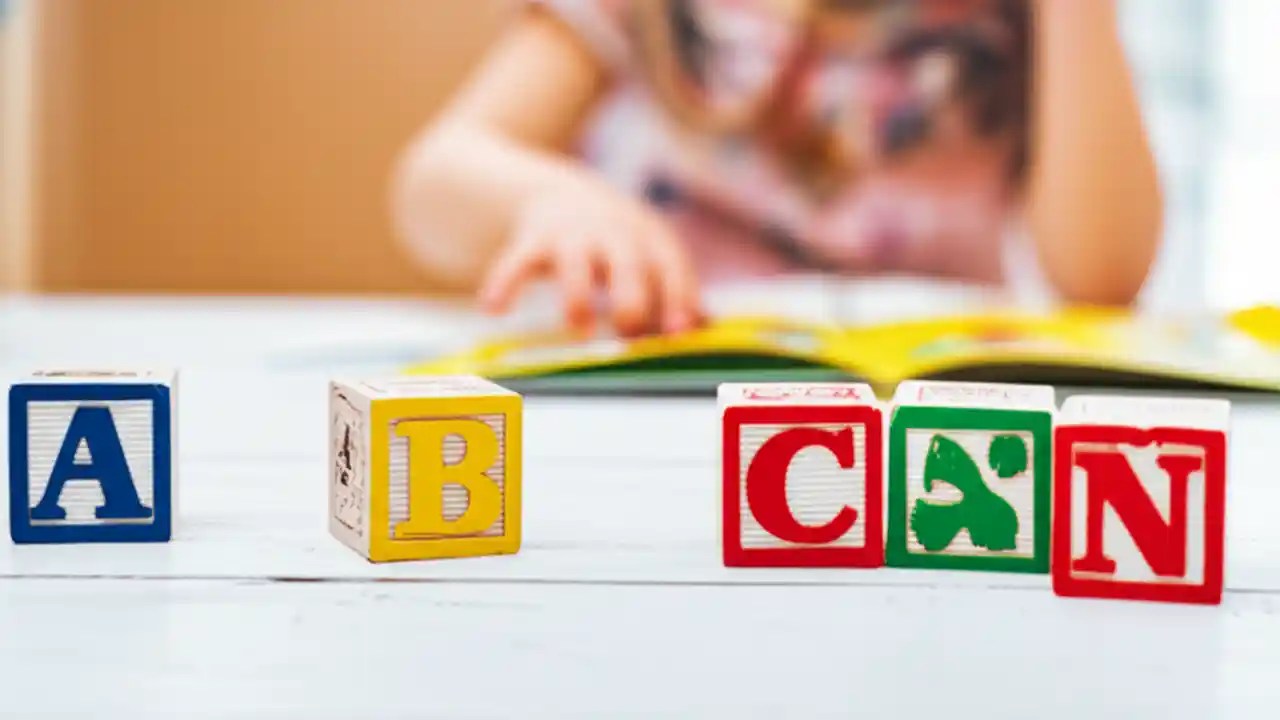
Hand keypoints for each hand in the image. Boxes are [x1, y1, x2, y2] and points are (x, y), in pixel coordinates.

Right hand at [478, 185, 702, 336]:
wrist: (564, 193)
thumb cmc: (620, 243)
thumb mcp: (652, 257)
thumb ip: (675, 293)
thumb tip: (707, 330)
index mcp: (650, 241)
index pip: (672, 267)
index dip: (678, 297)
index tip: (679, 331)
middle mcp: (614, 235)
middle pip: (627, 263)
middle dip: (630, 296)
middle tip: (630, 330)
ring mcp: (572, 236)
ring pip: (575, 264)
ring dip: (576, 297)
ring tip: (578, 330)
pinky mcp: (532, 241)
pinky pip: (516, 261)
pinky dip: (503, 282)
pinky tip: (493, 308)